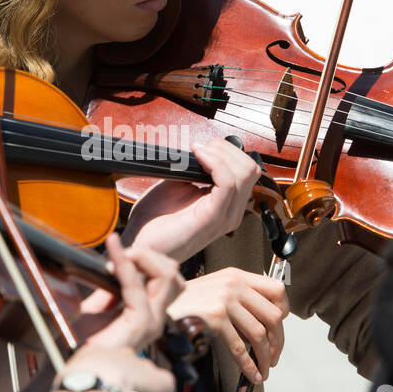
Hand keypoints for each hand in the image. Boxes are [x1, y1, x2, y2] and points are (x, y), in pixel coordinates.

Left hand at [73, 235, 183, 353]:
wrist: (73, 368)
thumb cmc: (80, 345)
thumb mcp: (96, 310)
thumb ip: (108, 292)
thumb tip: (111, 269)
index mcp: (147, 315)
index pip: (165, 278)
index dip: (145, 258)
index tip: (114, 250)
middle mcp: (154, 318)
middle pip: (173, 274)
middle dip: (149, 254)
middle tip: (122, 252)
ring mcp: (151, 321)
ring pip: (167, 275)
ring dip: (144, 256)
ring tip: (121, 253)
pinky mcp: (140, 323)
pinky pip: (136, 283)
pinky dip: (123, 260)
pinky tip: (112, 248)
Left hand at [121, 138, 261, 262]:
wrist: (141, 244)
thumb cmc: (155, 222)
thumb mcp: (178, 186)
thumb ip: (195, 170)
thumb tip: (201, 150)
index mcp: (226, 205)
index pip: (247, 170)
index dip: (228, 151)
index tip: (202, 147)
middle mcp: (231, 212)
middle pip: (251, 169)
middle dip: (227, 150)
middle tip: (202, 149)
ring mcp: (225, 216)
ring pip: (244, 173)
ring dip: (220, 154)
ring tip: (199, 153)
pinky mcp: (213, 217)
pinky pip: (228, 183)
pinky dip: (214, 163)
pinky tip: (197, 157)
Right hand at [166, 267, 287, 383]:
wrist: (156, 304)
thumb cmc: (184, 302)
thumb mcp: (214, 288)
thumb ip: (239, 298)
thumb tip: (264, 326)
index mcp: (236, 275)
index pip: (276, 289)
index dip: (284, 311)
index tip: (279, 327)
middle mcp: (233, 285)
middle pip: (273, 316)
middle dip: (277, 342)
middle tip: (273, 357)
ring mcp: (224, 301)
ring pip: (259, 335)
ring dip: (265, 357)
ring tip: (264, 370)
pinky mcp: (214, 318)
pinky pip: (239, 347)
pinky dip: (249, 365)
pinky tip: (252, 374)